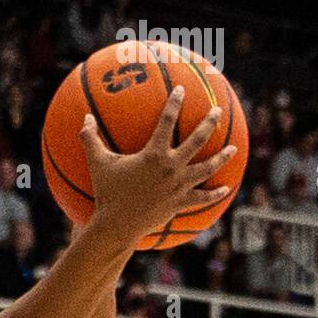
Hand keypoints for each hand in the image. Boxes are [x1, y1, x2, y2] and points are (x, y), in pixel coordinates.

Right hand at [80, 87, 237, 247]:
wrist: (117, 227)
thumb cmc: (107, 194)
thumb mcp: (97, 164)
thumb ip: (91, 139)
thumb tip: (84, 118)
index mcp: (154, 154)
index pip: (167, 121)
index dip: (174, 103)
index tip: (181, 90)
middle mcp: (171, 167)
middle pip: (197, 140)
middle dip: (209, 122)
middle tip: (217, 110)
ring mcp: (178, 186)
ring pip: (206, 168)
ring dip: (222, 157)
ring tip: (233, 149)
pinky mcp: (179, 203)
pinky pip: (202, 198)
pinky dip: (214, 194)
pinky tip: (225, 189)